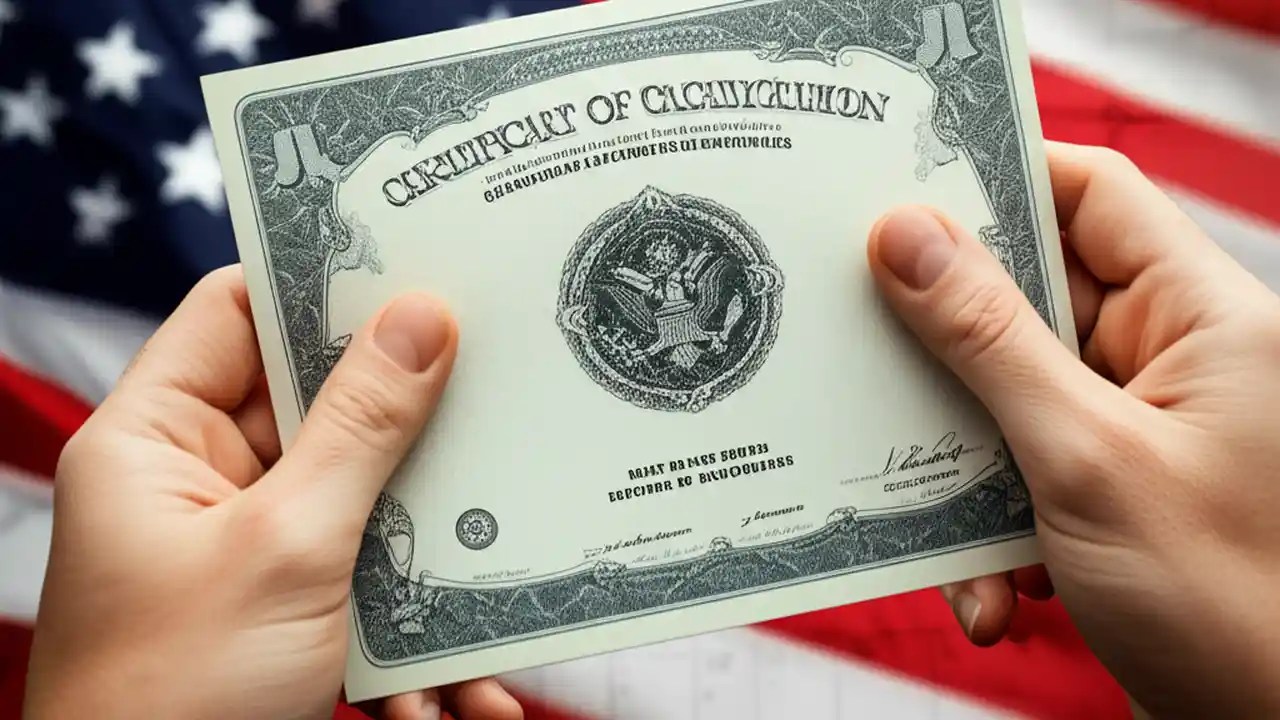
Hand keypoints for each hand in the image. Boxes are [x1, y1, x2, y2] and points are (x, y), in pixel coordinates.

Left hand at [24, 267, 522, 719]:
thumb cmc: (177, 700)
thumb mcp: (286, 548)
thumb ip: (361, 428)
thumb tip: (423, 316)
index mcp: (154, 442)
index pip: (238, 313)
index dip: (320, 279)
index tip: (419, 259)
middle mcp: (201, 485)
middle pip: (320, 406)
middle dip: (411, 425)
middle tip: (496, 386)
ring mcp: (250, 553)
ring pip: (363, 505)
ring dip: (430, 553)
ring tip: (501, 569)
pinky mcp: (292, 614)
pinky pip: (368, 588)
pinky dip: (417, 637)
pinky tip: (461, 691)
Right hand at [865, 142, 1279, 717]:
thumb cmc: (1232, 606)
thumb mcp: (1085, 460)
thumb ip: (989, 341)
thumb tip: (905, 235)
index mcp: (1202, 318)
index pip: (1091, 196)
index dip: (999, 178)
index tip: (898, 188)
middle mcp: (1171, 360)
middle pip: (1033, 298)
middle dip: (950, 347)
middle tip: (871, 353)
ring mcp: (1138, 428)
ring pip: (1010, 395)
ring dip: (963, 463)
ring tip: (947, 523)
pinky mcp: (1108, 491)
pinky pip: (1021, 470)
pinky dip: (991, 526)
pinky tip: (994, 591)